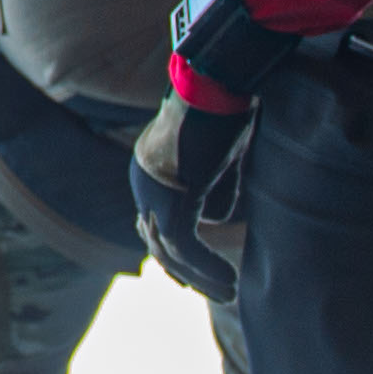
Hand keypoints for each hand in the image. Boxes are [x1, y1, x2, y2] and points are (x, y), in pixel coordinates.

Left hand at [131, 94, 249, 291]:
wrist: (218, 80)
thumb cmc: (224, 108)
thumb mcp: (220, 156)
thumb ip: (215, 188)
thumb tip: (215, 220)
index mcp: (149, 170)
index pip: (154, 223)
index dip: (173, 254)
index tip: (195, 276)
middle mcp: (142, 182)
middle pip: (158, 241)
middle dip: (187, 272)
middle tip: (217, 293)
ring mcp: (153, 189)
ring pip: (170, 249)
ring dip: (200, 276)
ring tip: (228, 292)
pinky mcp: (172, 195)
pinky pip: (185, 244)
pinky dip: (206, 268)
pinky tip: (230, 282)